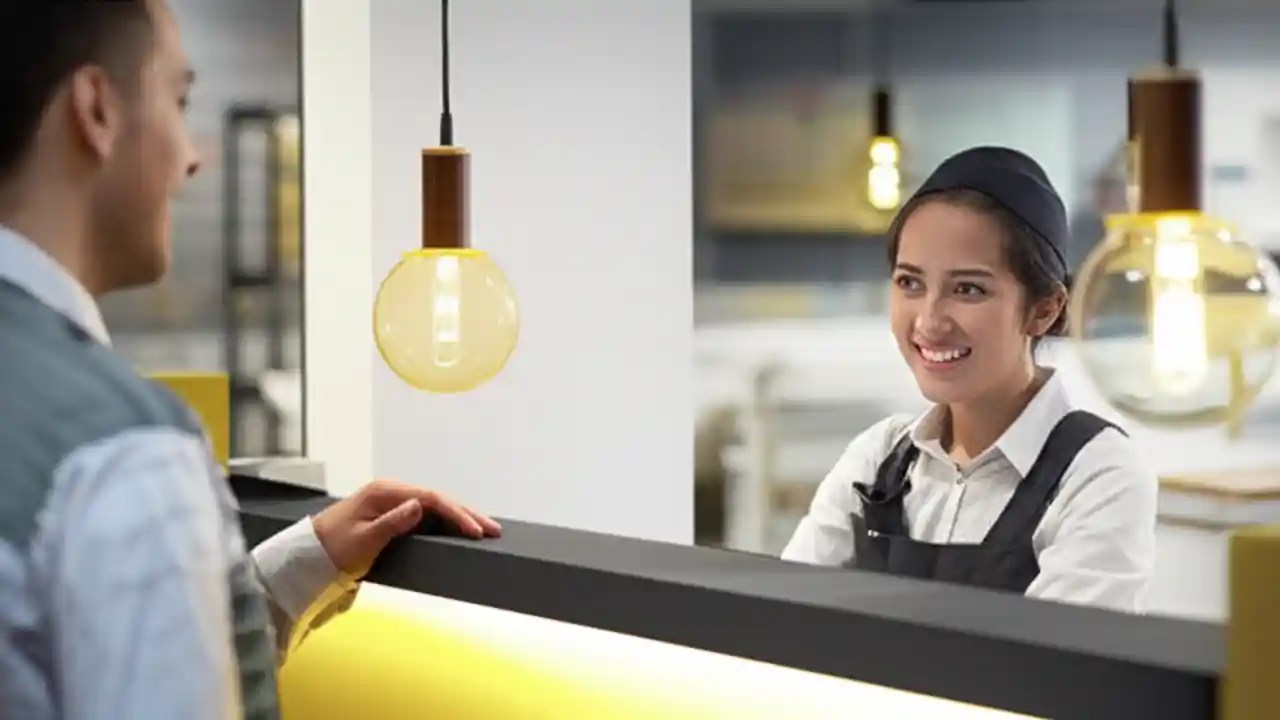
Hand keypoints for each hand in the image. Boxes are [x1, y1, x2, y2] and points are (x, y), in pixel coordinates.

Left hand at [311, 478, 500, 576]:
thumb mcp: (362, 540)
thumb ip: (392, 522)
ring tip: (484, 530)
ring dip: (459, 518)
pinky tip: (460, 531)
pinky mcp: (392, 516)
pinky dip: (446, 523)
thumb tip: (420, 505)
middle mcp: (391, 493)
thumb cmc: (331, 549)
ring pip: (435, 508)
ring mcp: (393, 503)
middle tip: (493, 529)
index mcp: (385, 493)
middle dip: (466, 514)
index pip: (430, 499)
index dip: (456, 513)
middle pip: (437, 500)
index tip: (475, 531)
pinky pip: (426, 516)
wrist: (308, 557)